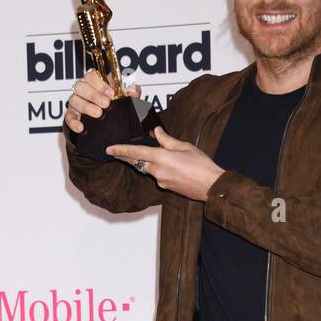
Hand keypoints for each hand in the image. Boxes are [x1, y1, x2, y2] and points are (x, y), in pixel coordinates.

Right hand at [64, 69, 140, 133]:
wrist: (107, 125)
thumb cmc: (114, 105)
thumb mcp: (125, 98)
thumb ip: (131, 92)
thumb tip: (132, 91)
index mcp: (95, 83)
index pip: (92, 76)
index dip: (100, 84)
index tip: (111, 93)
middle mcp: (83, 91)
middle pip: (81, 86)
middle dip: (93, 94)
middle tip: (106, 104)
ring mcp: (76, 103)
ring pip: (74, 100)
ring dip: (86, 106)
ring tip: (98, 113)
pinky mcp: (72, 116)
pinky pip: (69, 117)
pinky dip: (73, 122)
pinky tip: (81, 127)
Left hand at [106, 125, 222, 201]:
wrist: (211, 186)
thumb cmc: (202, 166)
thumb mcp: (185, 147)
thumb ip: (167, 140)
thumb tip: (156, 132)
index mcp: (162, 158)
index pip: (135, 152)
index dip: (121, 150)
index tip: (109, 149)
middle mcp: (158, 171)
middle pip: (137, 162)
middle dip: (125, 157)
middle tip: (114, 153)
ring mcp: (161, 181)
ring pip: (147, 169)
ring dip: (144, 162)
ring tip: (142, 154)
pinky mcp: (166, 187)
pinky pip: (157, 175)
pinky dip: (157, 168)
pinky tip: (165, 165)